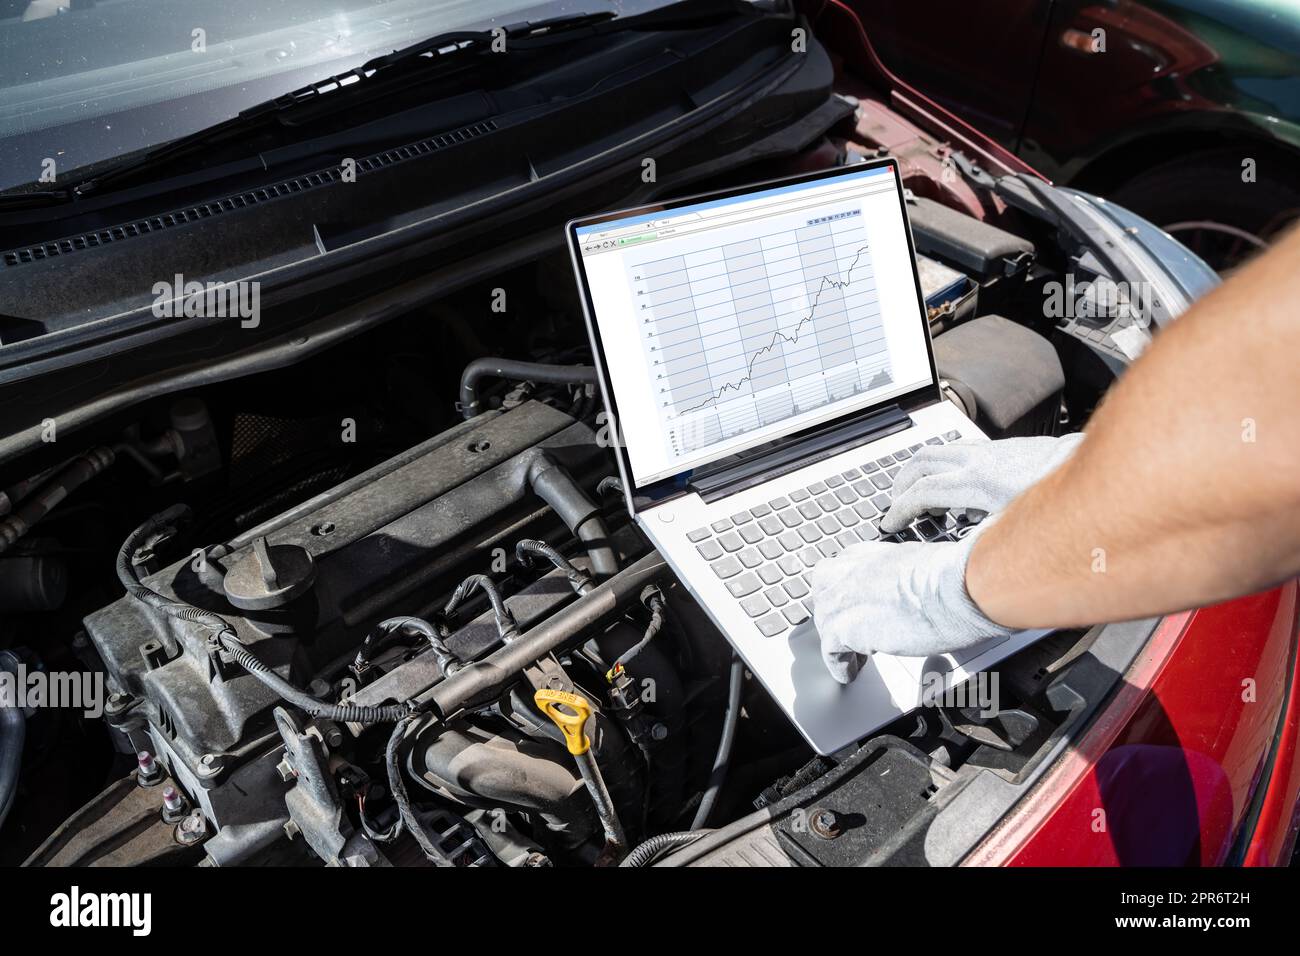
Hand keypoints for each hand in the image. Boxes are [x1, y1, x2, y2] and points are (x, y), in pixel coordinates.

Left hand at [807, 532, 1012, 683]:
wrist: (954, 587)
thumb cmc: (950, 575)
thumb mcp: (917, 563)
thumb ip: (901, 576)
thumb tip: (908, 592)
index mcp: (866, 553)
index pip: (840, 573)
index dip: (846, 594)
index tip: (855, 607)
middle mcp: (846, 571)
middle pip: (825, 596)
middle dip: (836, 615)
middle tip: (852, 634)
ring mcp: (840, 599)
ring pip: (826, 624)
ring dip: (839, 642)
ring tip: (854, 657)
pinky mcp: (842, 629)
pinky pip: (831, 652)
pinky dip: (841, 665)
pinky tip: (849, 674)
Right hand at [880, 433, 1083, 533]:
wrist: (1088, 471)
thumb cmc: (1061, 506)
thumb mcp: (1014, 532)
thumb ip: (983, 541)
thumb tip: (964, 556)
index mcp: (975, 483)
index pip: (921, 493)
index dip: (900, 510)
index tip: (891, 523)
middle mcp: (976, 461)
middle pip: (919, 463)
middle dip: (901, 484)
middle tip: (896, 504)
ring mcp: (986, 450)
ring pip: (936, 451)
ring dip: (919, 471)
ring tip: (918, 493)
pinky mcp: (997, 447)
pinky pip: (956, 450)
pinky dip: (943, 464)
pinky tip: (953, 483)